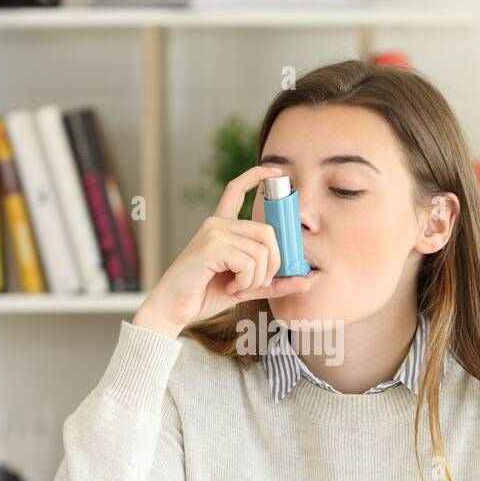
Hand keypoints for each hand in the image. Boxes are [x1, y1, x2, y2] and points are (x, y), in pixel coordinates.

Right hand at [132, 164, 310, 336]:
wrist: (174, 308)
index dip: (257, 176)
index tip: (275, 172)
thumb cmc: (204, 294)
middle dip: (274, 263)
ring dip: (257, 278)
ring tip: (238, 288)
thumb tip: (305, 280)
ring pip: (261, 251)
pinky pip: (248, 262)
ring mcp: (213, 233)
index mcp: (222, 226)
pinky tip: (230, 288)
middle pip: (268, 232)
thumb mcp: (246, 287)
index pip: (236, 189)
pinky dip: (246, 282)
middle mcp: (217, 224)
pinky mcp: (211, 248)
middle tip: (258, 283)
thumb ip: (273, 282)